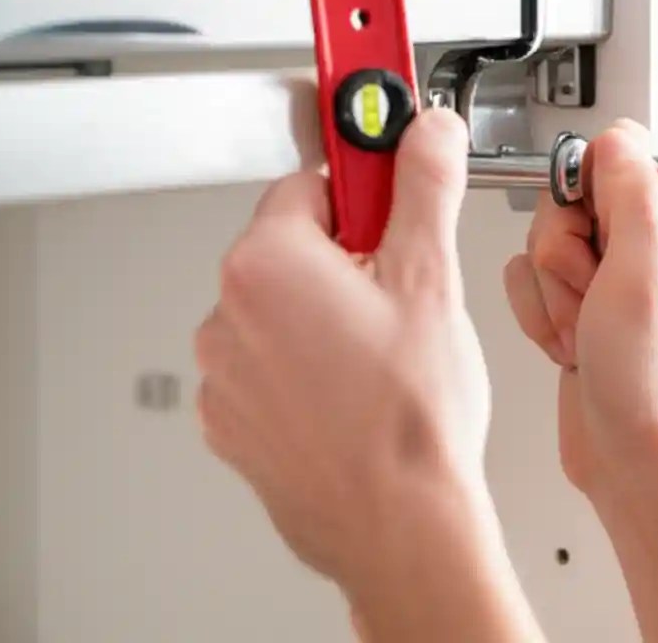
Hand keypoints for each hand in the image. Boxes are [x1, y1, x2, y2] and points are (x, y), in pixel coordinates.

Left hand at [194, 109, 492, 594]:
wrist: (401, 524)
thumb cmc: (410, 420)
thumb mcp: (431, 279)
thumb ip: (424, 187)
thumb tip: (426, 132)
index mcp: (267, 263)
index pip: (312, 183)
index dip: (365, 189)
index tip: (386, 180)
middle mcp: (227, 314)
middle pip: (295, 248)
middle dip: (351, 258)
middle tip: (405, 290)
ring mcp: (226, 374)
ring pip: (284, 312)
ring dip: (328, 317)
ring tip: (386, 355)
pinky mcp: (235, 422)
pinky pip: (271, 369)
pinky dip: (308, 370)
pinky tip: (358, 392)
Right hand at [503, 119, 657, 495]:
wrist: (637, 460)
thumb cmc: (657, 384)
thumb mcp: (644, 272)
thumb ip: (631, 191)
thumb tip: (616, 134)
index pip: (598, 161)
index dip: (577, 202)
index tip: (590, 243)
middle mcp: (638, 245)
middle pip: (558, 208)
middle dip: (560, 262)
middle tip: (591, 300)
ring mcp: (605, 281)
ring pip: (536, 250)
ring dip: (549, 299)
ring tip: (585, 333)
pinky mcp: (577, 309)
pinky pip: (526, 289)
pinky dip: (538, 320)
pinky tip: (570, 348)